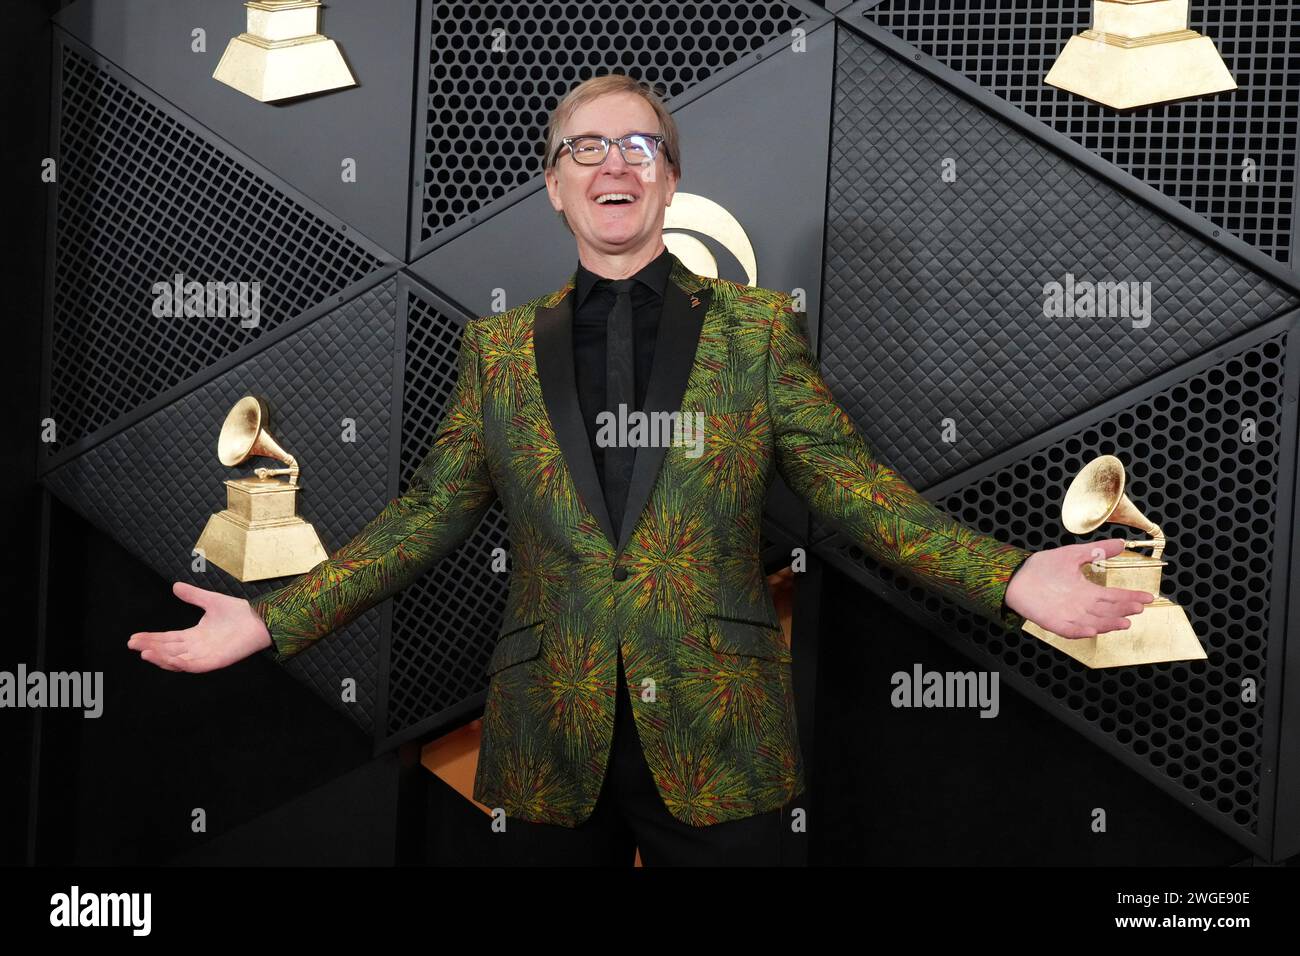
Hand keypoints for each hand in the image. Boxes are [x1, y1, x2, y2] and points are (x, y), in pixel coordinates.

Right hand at [127, 581, 272, 671]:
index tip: (134, 637)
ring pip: (176, 660)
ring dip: (160, 657)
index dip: (151, 639)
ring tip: (144, 652)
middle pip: (167, 650)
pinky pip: (193, 665)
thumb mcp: (210, 601)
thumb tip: (175, 586)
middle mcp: (196, 648)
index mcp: (194, 636)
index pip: (167, 639)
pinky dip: (179, 663)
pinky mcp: (214, 661)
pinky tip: (167, 657)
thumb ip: (193, 595)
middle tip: (132, 644)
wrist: (259, 619)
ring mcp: (205, 655)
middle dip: (149, 648)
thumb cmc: (238, 612)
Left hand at [1004, 538, 1155, 638]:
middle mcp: (1081, 606)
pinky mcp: (1053, 622)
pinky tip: (1091, 630)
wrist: (1016, 574)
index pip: (1114, 597)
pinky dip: (1080, 631)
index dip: (1130, 598)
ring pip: (1093, 623)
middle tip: (1139, 609)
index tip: (1148, 598)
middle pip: (1107, 611)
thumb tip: (1121, 542)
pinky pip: (1069, 630)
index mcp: (1087, 592)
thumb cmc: (1043, 567)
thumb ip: (1097, 550)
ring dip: (1108, 623)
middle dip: (1123, 611)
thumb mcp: (1073, 554)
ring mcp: (1068, 615)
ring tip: (1124, 622)